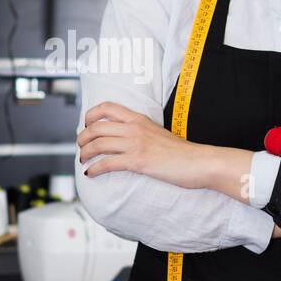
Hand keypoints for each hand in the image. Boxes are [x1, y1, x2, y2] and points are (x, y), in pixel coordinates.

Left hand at [77, 102, 204, 189]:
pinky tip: (91, 173)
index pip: (107, 107)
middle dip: (83, 137)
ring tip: (83, 160)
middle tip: (81, 146)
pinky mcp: (138, 161)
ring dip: (85, 153)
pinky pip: (107, 163)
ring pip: (98, 144)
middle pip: (96, 127)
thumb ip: (141, 133)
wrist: (199, 162)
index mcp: (139, 119)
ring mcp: (136, 144)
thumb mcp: (157, 134)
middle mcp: (134, 128)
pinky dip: (95, 169)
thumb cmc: (181, 152)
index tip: (87, 125)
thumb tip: (125, 140)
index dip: (91, 115)